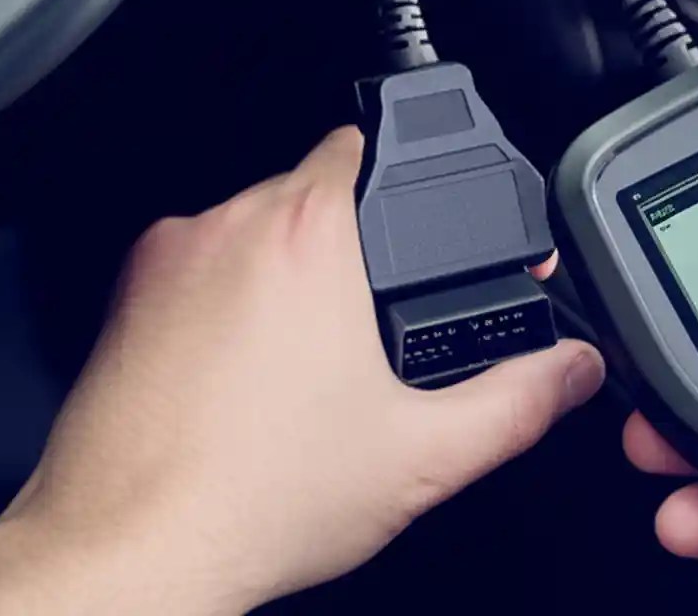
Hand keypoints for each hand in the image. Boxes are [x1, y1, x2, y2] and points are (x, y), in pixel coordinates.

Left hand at [0, 127, 604, 614]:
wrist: (131, 553)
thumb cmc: (255, 500)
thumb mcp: (425, 454)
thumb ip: (520, 399)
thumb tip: (571, 370)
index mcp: (306, 236)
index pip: (366, 143)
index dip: (409, 179)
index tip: (423, 226)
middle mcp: (227, 228)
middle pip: (314, 195)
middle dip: (353, 249)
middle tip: (368, 335)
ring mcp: (166, 262)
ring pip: (255, 235)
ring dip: (290, 277)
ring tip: (306, 371)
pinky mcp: (125, 301)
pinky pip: (200, 272)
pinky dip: (231, 306)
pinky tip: (250, 383)